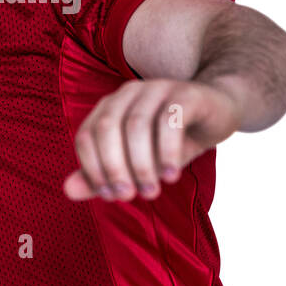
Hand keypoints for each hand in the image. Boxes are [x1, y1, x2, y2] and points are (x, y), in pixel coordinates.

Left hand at [63, 78, 244, 201]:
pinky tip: (171, 175)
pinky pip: (170, 120)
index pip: (86, 135)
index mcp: (110, 107)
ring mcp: (157, 89)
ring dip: (141, 164)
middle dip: (114, 166)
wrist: (218, 113)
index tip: (108, 195)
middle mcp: (128, 93)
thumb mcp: (137, 162)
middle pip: (108, 128)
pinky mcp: (186, 93)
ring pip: (138, 124)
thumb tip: (67, 191)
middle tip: (128, 197)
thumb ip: (102, 176)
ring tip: (151, 191)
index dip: (92, 167)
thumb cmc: (172, 139)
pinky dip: (167, 151)